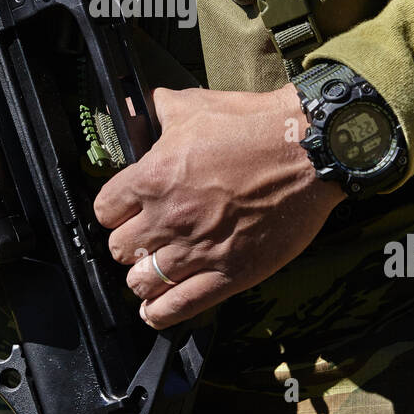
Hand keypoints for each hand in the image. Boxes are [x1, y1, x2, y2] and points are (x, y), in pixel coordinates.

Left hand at [93, 84, 346, 329]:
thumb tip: (144, 101)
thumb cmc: (254, 125)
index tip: (126, 211)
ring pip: (140, 283)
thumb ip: (160, 108)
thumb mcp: (196, 105)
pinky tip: (156, 309)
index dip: (114, 211)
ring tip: (154, 270)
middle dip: (130, 244)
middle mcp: (168, 218)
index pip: (104, 210)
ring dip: (143, 277)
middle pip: (119, 250)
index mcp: (153, 178)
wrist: (309, 150)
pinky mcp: (228, 274)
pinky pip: (177, 308)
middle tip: (146, 237)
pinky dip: (160, 312)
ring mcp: (197, 250)